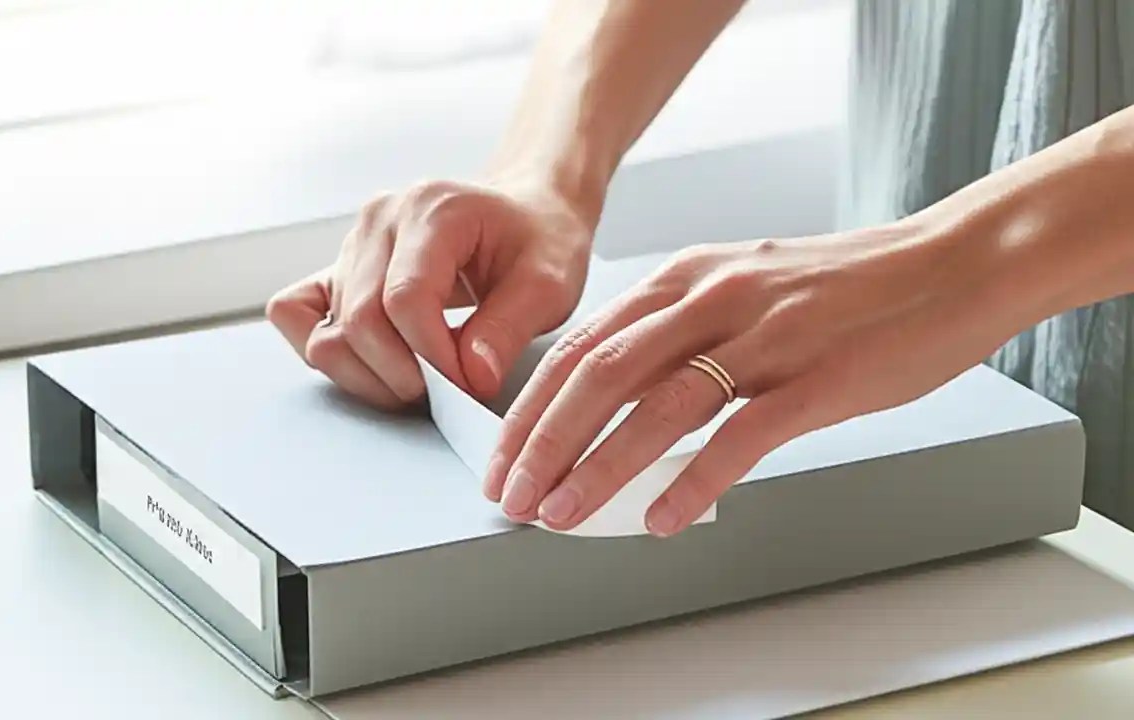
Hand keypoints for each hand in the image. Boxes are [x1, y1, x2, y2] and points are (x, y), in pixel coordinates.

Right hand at [267, 179, 594, 408]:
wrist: (525, 212)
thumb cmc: (537, 241)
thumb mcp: (550, 281)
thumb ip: (510, 328)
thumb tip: (471, 377)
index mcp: (432, 210)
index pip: (405, 299)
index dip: (434, 358)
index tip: (470, 384)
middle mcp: (379, 220)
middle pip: (360, 321)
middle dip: (404, 375)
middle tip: (448, 392)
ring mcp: (351, 244)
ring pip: (328, 332)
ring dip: (370, 375)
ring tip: (418, 383)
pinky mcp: (337, 268)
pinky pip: (294, 313)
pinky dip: (326, 349)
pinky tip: (373, 363)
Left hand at [483, 221, 1034, 536]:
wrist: (950, 266)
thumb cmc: (845, 287)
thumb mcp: (743, 286)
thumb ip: (681, 330)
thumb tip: (618, 393)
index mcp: (687, 278)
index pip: (583, 346)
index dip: (531, 407)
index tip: (503, 456)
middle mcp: (712, 299)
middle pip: (600, 375)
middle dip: (542, 441)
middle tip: (511, 496)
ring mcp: (764, 337)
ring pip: (657, 407)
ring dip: (597, 466)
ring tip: (558, 514)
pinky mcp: (815, 377)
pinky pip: (740, 436)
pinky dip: (692, 482)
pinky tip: (658, 519)